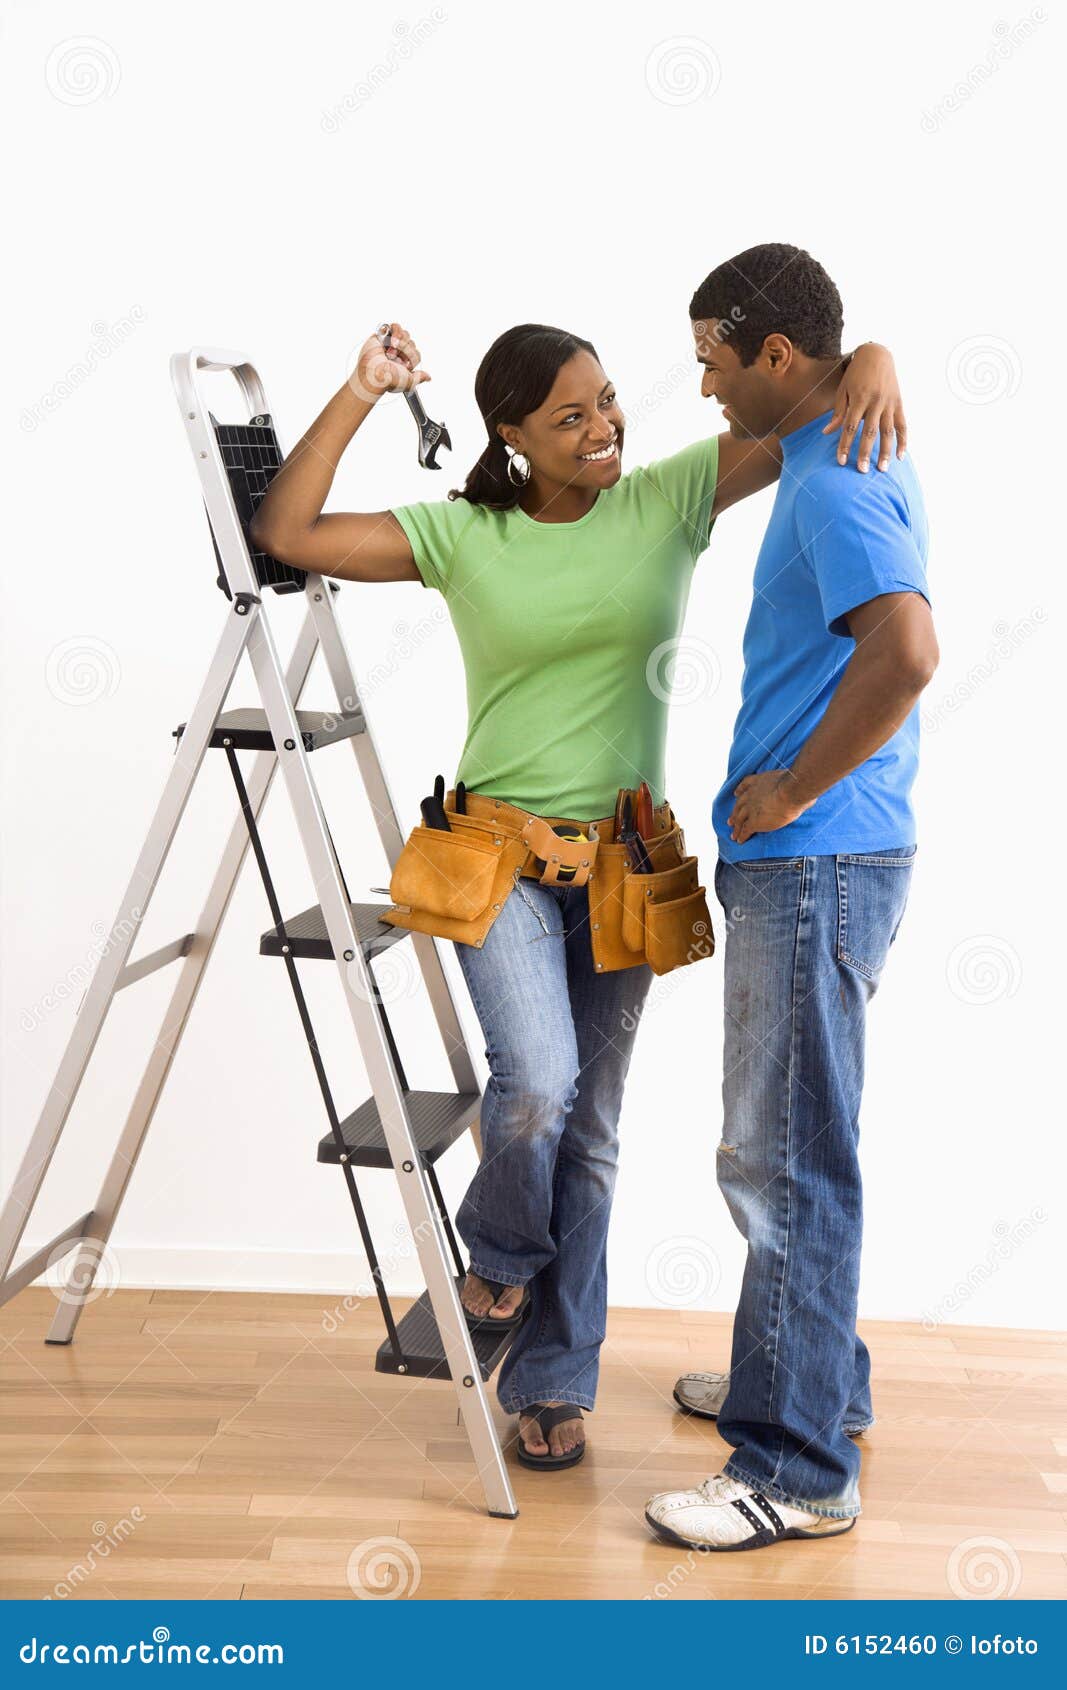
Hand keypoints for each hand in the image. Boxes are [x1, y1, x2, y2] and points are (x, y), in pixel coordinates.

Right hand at [351, 321, 429, 401]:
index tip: (405, 366)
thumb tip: (428, 377)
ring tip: (391, 353)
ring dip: (401, 344)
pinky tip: (391, 343)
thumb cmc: (388, 379)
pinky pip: (395, 326)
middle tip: (396, 361)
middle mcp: (398, 352)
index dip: (412, 358)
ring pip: (406, 334)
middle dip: (406, 352)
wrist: (375, 373)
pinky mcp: (382, 334)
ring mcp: (390, 343)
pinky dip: (396, 333)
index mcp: (403, 362)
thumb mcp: (409, 383)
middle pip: (412, 343)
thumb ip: (419, 378)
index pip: (416, 353)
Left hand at [728, 770, 813, 843]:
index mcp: (759, 781)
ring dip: (736, 827)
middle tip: (730, 820)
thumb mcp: (792, 780)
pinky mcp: (753, 821)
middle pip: (739, 805)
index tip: (736, 794)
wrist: (790, 791)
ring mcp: (750, 808)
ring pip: (739, 819)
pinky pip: (745, 830)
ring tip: (733, 834)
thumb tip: (809, 794)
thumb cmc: (796, 784)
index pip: (745, 785)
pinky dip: (741, 836)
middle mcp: (751, 794)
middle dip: (735, 813)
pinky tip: (739, 840)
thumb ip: (795, 787)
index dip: (740, 791)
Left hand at [823, 342, 905, 472]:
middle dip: (865, 453)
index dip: (845, 445)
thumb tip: (827, 433)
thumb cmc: (856, 374)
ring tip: (882, 468)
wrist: (877, 354)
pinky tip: (900, 456)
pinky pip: (903, 425)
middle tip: (862, 471)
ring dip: (885, 451)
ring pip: (888, 431)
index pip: (850, 427)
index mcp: (859, 398)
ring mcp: (890, 403)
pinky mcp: (899, 403)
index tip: (841, 461)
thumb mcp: (843, 390)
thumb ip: (838, 412)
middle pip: (870, 432)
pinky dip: (903, 441)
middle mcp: (876, 402)